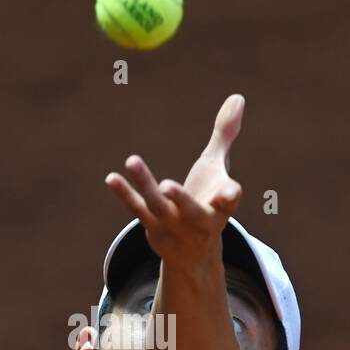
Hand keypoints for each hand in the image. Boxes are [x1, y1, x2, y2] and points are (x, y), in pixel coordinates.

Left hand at [104, 94, 245, 267]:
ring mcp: (174, 226)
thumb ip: (225, 135)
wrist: (195, 252)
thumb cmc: (209, 201)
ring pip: (158, 206)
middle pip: (190, 210)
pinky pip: (138, 209)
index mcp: (222, 207)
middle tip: (167, 186)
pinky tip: (111, 178)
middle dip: (180, 199)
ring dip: (145, 183)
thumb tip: (237, 97)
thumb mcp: (219, 168)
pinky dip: (125, 193)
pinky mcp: (153, 228)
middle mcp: (199, 220)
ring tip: (132, 160)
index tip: (228, 193)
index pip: (229, 201)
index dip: (229, 196)